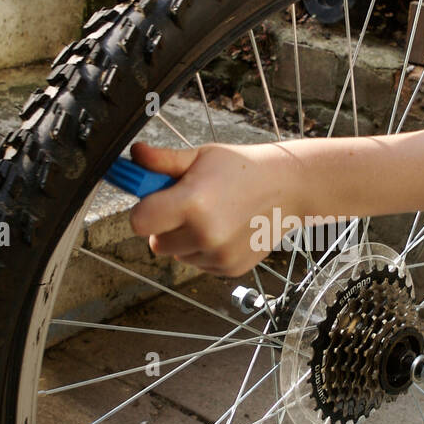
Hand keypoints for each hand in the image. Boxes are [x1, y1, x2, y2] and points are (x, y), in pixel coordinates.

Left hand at [126, 140, 297, 277]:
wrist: (288, 188)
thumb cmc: (243, 168)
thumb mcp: (201, 156)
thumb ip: (163, 161)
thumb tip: (135, 155)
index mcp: (191, 203)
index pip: (139, 222)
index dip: (144, 211)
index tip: (155, 202)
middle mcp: (204, 234)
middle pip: (156, 243)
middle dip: (165, 226)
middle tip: (188, 206)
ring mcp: (219, 255)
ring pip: (178, 255)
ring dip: (185, 240)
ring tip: (211, 216)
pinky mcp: (230, 269)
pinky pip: (199, 264)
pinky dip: (204, 251)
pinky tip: (225, 230)